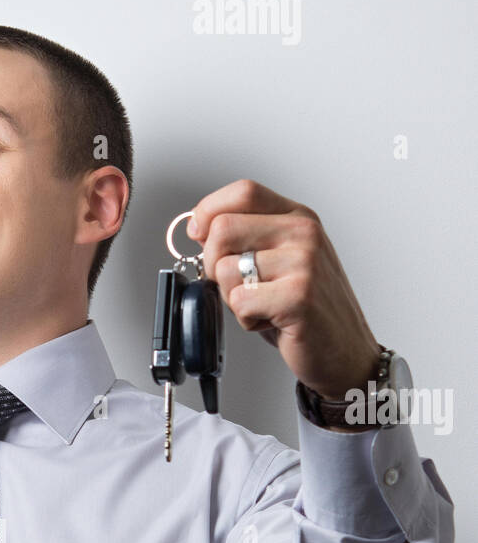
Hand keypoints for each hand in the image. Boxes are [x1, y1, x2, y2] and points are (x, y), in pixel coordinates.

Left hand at [186, 179, 381, 399]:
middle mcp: (303, 232)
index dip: (209, 210)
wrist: (344, 351)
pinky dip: (246, 320)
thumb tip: (199, 227)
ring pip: (225, 270)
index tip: (199, 233)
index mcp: (297, 217)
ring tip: (264, 307)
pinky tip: (273, 322)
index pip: (243, 191)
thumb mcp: (278, 262)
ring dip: (233, 299)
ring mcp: (304, 261)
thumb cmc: (307, 310)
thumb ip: (245, 239)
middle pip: (223, 229)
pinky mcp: (298, 296)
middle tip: (237, 286)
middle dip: (213, 265)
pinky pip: (239, 302)